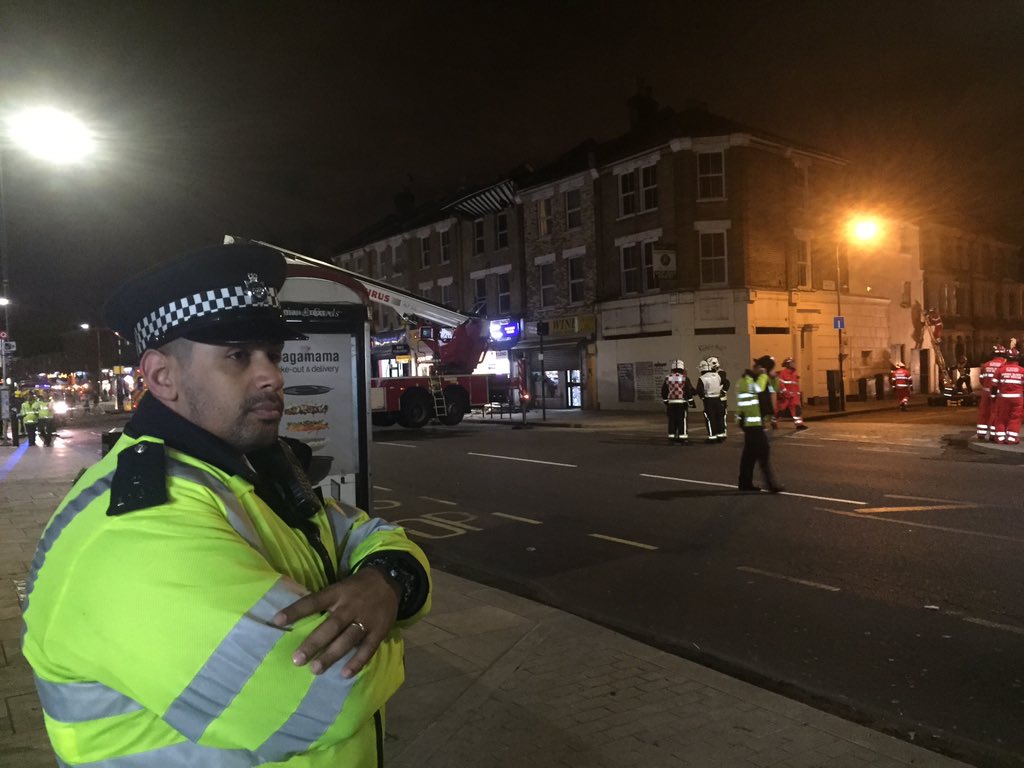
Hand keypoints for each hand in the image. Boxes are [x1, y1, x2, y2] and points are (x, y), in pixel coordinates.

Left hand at [273, 568, 399, 677]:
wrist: (389, 580)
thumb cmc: (356, 588)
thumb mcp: (339, 587)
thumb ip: (324, 602)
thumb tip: (297, 618)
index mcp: (337, 593)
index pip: (313, 601)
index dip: (295, 610)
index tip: (276, 621)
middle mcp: (350, 606)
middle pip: (331, 626)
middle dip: (314, 643)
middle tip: (297, 659)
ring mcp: (366, 619)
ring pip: (347, 639)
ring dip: (331, 655)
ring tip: (315, 669)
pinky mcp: (379, 631)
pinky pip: (368, 648)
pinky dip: (357, 662)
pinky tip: (345, 674)